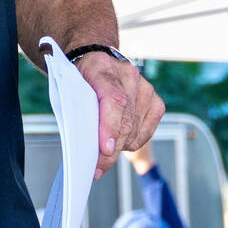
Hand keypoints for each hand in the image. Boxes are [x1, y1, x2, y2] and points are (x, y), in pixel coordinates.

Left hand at [73, 52, 163, 179]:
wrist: (97, 60)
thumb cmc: (81, 79)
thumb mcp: (71, 89)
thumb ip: (79, 113)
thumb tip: (86, 148)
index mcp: (101, 67)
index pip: (113, 99)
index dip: (110, 126)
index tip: (105, 149)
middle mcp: (128, 75)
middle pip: (125, 121)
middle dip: (111, 151)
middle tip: (97, 168)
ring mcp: (145, 87)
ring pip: (135, 130)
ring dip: (119, 147)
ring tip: (104, 149)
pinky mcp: (155, 100)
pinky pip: (146, 131)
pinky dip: (132, 142)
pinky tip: (120, 140)